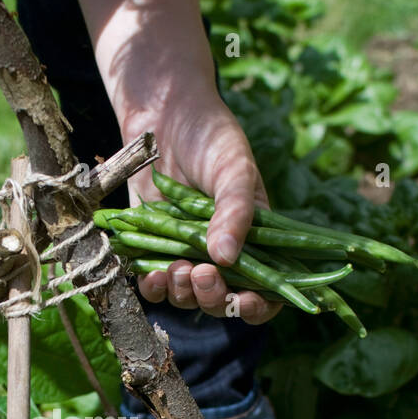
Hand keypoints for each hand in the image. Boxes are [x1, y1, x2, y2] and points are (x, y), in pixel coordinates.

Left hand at [127, 96, 281, 323]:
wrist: (161, 113)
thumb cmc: (209, 136)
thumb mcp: (232, 168)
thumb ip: (234, 211)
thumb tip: (226, 259)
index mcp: (256, 239)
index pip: (267, 289)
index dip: (258, 305)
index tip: (245, 301)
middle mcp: (222, 253)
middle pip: (224, 301)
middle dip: (214, 298)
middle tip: (201, 274)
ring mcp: (186, 253)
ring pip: (188, 298)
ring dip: (182, 293)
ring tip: (176, 269)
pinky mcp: (152, 249)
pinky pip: (154, 285)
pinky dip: (153, 287)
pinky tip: (151, 275)